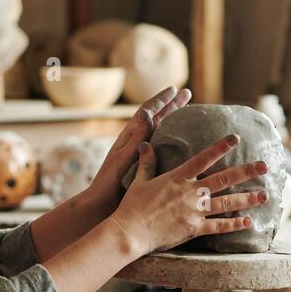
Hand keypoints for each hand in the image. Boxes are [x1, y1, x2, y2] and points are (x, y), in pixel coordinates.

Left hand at [81, 85, 192, 218]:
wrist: (102, 203)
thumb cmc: (109, 182)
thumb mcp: (122, 158)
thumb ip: (135, 138)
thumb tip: (147, 113)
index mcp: (129, 137)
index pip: (147, 112)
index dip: (161, 100)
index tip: (174, 89)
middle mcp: (136, 142)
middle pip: (158, 118)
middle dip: (172, 105)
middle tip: (188, 94)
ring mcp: (141, 154)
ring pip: (161, 132)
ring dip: (174, 121)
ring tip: (188, 112)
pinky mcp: (145, 166)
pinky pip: (162, 148)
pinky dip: (173, 141)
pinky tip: (184, 142)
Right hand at [111, 132, 269, 259]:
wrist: (129, 232)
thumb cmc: (131, 207)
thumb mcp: (138, 181)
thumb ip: (146, 163)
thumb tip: (145, 144)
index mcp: (177, 178)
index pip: (203, 158)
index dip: (220, 147)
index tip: (236, 139)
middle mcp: (189, 192)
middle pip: (224, 179)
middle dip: (247, 171)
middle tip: (265, 166)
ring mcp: (193, 211)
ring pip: (227, 203)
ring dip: (247, 199)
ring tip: (264, 196)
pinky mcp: (193, 229)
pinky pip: (218, 227)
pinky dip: (234, 225)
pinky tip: (248, 223)